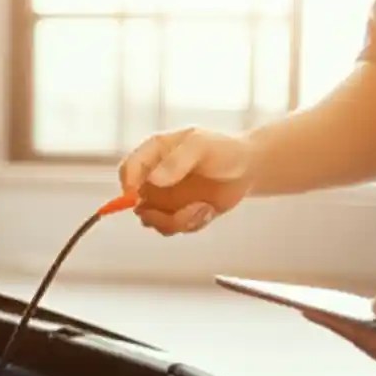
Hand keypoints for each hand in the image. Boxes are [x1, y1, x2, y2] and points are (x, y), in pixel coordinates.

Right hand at [119, 128, 258, 235]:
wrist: (247, 168)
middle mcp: (153, 177)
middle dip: (156, 214)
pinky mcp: (177, 213)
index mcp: (153, 153)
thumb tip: (154, 180)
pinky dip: (191, 224)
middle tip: (182, 213)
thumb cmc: (224, 149)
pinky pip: (172, 228)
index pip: (128, 170)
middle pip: (135, 203)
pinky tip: (208, 210)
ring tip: (203, 209)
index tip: (139, 199)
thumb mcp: (201, 146)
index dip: (127, 187)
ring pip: (153, 220)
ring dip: (177, 221)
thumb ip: (177, 161)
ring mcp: (164, 198)